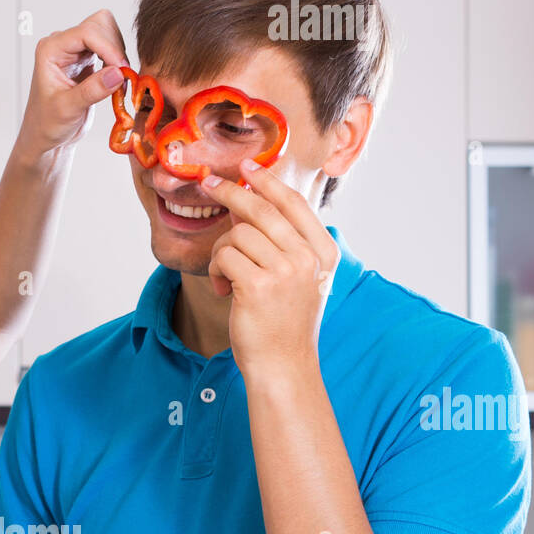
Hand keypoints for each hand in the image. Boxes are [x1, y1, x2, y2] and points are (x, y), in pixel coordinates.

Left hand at [15, 9, 129, 159]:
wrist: (46, 136)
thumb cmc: (47, 124)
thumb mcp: (67, 110)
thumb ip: (92, 90)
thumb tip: (118, 73)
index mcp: (51, 50)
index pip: (86, 33)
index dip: (108, 48)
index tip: (122, 69)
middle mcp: (63, 44)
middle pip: (100, 24)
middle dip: (115, 48)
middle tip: (121, 77)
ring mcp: (75, 50)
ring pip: (107, 33)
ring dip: (118, 54)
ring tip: (118, 82)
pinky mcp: (87, 59)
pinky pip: (109, 48)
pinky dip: (118, 62)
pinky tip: (115, 82)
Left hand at [200, 162, 340, 379]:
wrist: (283, 367)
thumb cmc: (285, 325)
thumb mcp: (296, 279)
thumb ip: (282, 244)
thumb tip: (245, 206)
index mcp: (324, 252)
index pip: (294, 202)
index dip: (267, 180)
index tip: (246, 166)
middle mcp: (308, 257)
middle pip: (262, 209)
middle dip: (231, 192)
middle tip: (209, 183)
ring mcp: (285, 271)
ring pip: (238, 235)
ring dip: (222, 253)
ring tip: (226, 278)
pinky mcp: (257, 286)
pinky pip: (225, 257)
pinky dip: (216, 270)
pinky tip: (224, 290)